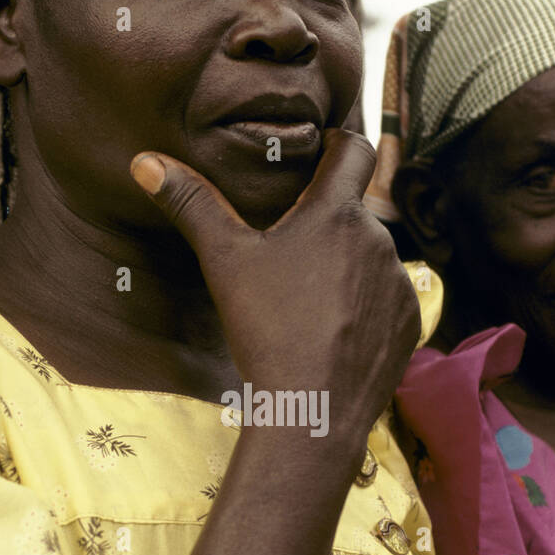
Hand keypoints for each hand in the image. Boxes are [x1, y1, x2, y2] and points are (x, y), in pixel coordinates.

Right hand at [130, 130, 421, 457]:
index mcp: (337, 213)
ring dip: (349, 265)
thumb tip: (144, 162)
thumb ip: (192, 204)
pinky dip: (366, 306)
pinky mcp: (411, 322)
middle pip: (357, 212)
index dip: (341, 142)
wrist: (313, 411)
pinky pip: (387, 299)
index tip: (326, 149)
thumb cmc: (267, 330)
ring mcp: (399, 283)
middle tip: (294, 247)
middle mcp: (380, 239)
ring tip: (310, 298)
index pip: (355, 150)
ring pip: (373, 258)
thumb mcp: (224, 261)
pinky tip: (334, 330)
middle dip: (330, 221)